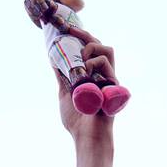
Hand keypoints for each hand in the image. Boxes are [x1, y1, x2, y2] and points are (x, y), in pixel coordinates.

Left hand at [55, 25, 116, 150]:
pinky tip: (85, 72)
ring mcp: (109, 78)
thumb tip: (53, 59)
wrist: (87, 136)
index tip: (65, 30)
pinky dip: (93, 62)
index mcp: (92, 74)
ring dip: (91, 47)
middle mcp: (103, 74)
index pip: (90, 50)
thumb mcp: (64, 93)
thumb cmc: (77, 120)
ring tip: (80, 57)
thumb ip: (62, 76)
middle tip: (69, 31)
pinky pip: (106, 63)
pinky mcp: (114, 83)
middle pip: (99, 45)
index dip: (80, 38)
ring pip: (107, 49)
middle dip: (85, 35)